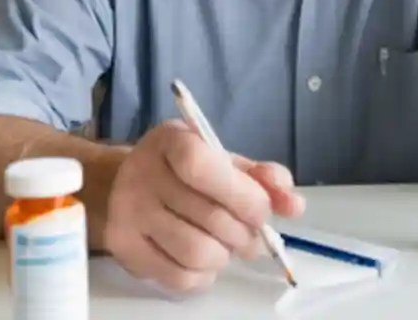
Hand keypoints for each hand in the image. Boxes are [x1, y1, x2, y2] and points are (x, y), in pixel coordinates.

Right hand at [102, 120, 304, 292]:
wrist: (126, 183)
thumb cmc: (184, 170)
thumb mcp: (223, 160)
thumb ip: (262, 178)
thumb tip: (294, 205)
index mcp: (171, 141)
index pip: (202, 167)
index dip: (242, 195)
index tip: (261, 210)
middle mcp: (143, 173)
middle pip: (210, 217)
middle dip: (244, 233)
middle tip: (249, 233)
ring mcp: (128, 212)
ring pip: (197, 252)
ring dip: (224, 256)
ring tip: (224, 245)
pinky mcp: (123, 247)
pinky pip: (179, 277)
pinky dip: (204, 275)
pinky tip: (203, 259)